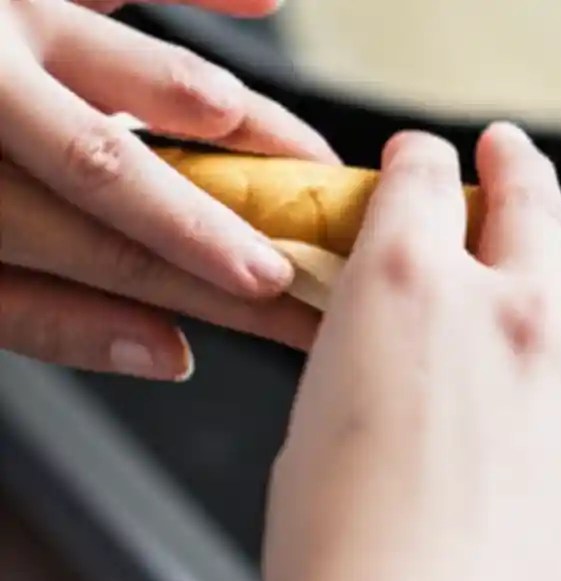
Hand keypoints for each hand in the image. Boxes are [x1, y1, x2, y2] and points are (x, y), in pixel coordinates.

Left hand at [0, 0, 334, 379]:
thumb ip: (49, 316)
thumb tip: (170, 354)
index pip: (104, 256)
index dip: (204, 287)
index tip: (289, 309)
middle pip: (115, 168)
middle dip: (224, 218)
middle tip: (318, 247)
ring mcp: (6, 22)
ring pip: (134, 71)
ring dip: (231, 115)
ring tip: (303, 157)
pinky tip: (261, 1)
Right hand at [261, 124, 560, 580]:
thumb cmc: (336, 566)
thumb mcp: (317, 430)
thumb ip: (373, 370)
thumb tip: (399, 363)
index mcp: (410, 292)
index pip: (422, 186)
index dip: (422, 166)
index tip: (426, 161)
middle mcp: (514, 316)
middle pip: (528, 204)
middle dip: (519, 167)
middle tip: (515, 152)